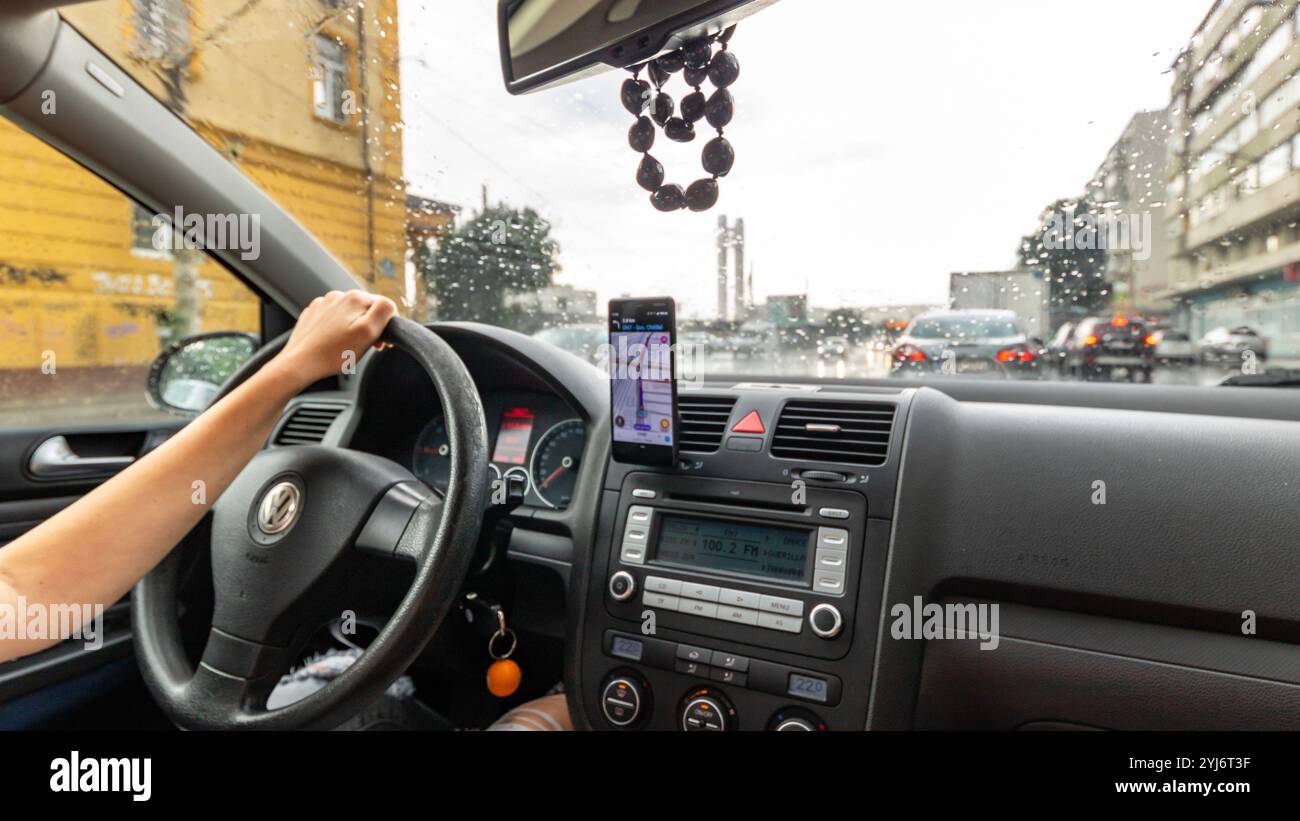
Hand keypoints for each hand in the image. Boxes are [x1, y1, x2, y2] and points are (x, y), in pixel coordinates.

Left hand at [272, 290, 396, 386]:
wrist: (299, 363)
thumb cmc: (334, 353)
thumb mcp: (368, 332)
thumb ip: (384, 311)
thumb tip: (390, 304)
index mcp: (355, 298)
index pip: (384, 307)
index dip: (386, 326)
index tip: (380, 344)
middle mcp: (338, 296)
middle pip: (366, 310)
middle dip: (369, 327)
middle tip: (365, 348)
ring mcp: (323, 304)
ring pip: (349, 314)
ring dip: (353, 328)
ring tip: (347, 347)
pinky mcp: (313, 314)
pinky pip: (333, 319)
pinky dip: (337, 329)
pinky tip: (333, 343)